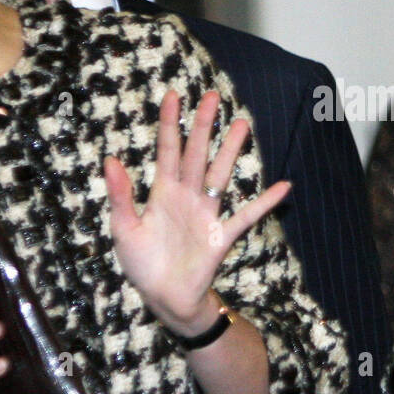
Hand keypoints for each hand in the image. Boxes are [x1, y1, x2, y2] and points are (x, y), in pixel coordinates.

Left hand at [105, 88, 290, 335]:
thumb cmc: (142, 263)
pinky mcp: (220, 236)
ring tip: (242, 124)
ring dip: (230, 150)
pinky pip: (246, 217)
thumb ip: (119, 196)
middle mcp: (186, 196)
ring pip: (220, 174)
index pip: (167, 150)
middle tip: (211, 96)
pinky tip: (283, 187)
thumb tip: (109, 161)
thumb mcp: (123, 229)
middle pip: (196, 154)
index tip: (174, 95)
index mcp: (161, 192)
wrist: (164, 298)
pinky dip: (265, 203)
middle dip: (203, 126)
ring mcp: (206, 214)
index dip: (170, 123)